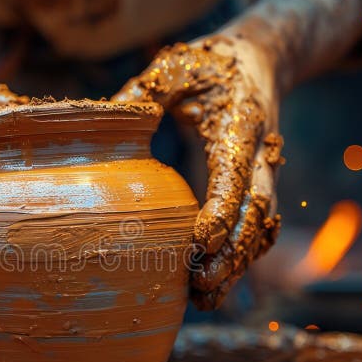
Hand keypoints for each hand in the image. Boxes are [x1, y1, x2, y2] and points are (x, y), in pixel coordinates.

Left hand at [113, 36, 282, 309]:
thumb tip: (98, 124)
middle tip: (202, 284)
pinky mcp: (257, 188)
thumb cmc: (209, 66)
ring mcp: (264, 174)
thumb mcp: (174, 67)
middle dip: (233, 252)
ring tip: (207, 299)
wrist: (258, 62)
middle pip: (257, 212)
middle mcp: (260, 155)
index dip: (222, 211)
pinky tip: (217, 285)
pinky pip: (257, 229)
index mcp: (240, 125)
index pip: (235, 175)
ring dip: (238, 265)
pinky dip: (241, 258)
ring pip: (260, 228)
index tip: (198, 242)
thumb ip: (143, 94)